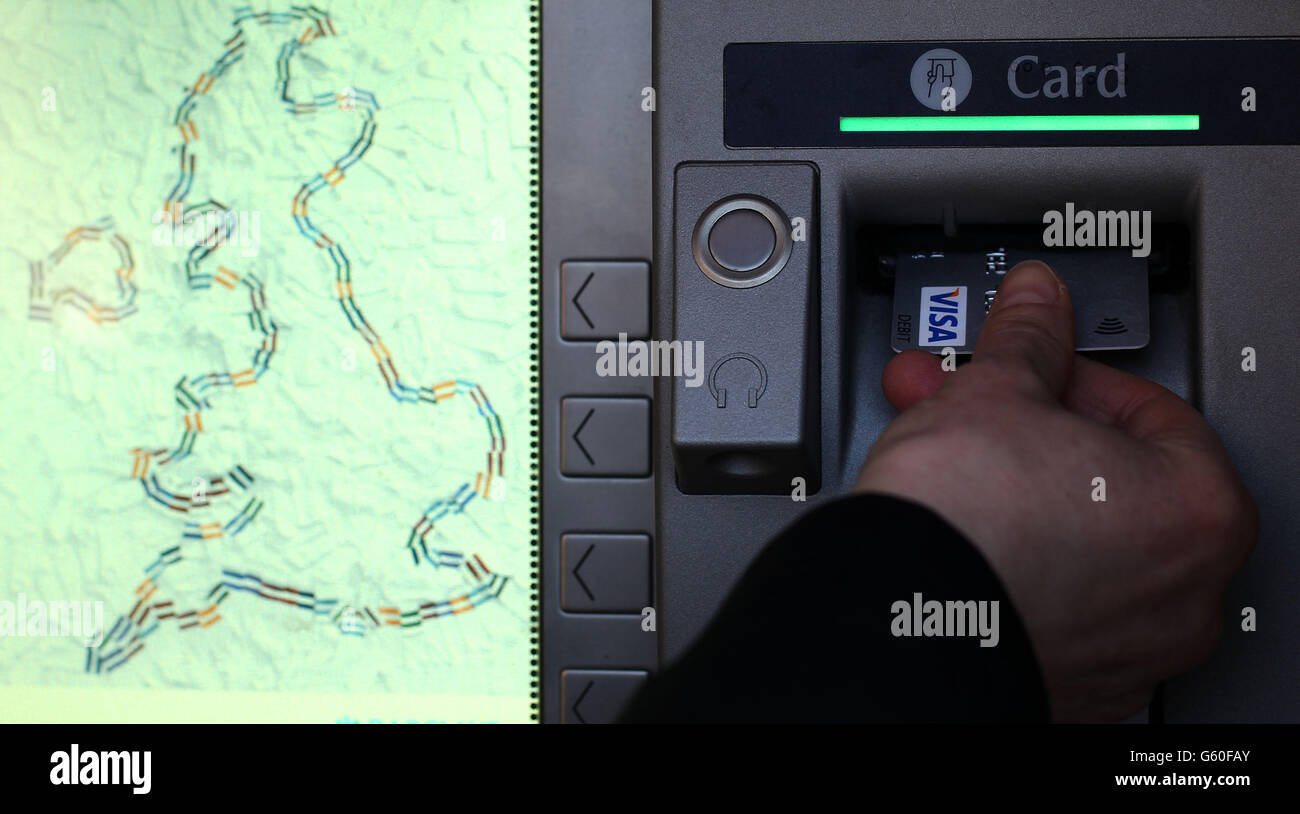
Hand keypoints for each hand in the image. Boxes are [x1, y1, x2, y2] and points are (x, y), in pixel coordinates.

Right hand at [856, 260, 1256, 721]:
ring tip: (941, 458)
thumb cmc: (962, 527)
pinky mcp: (1066, 684)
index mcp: (1199, 511)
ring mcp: (1124, 648)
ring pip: (1073, 542)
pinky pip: (1049, 599)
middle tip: (975, 405)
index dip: (1075, 375)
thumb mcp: (993, 391)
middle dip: (1024, 429)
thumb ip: (1026, 340)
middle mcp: (1181, 594)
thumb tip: (1034, 307)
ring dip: (1010, 488)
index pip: (1151, 412)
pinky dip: (1010, 560)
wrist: (890, 623)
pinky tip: (954, 529)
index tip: (1033, 366)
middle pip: (1106, 479)